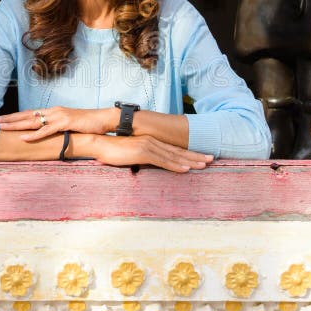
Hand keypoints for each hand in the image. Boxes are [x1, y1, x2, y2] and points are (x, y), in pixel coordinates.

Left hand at [0, 106, 116, 140]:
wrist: (104, 119)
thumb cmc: (88, 124)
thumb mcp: (69, 124)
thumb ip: (58, 127)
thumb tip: (48, 133)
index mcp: (53, 111)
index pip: (30, 113)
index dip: (15, 116)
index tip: (2, 119)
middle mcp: (53, 111)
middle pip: (27, 115)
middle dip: (9, 118)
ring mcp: (59, 116)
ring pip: (32, 121)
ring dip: (16, 124)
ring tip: (2, 127)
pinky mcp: (65, 123)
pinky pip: (46, 130)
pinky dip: (34, 135)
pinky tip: (23, 138)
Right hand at [87, 134, 212, 172]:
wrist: (99, 143)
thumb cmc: (112, 150)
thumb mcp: (130, 154)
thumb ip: (141, 157)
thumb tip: (147, 164)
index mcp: (151, 142)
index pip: (173, 149)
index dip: (188, 153)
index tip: (201, 157)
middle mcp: (153, 141)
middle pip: (178, 151)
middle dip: (196, 156)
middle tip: (211, 159)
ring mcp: (149, 146)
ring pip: (174, 156)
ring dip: (190, 161)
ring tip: (204, 165)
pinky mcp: (143, 152)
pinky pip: (163, 161)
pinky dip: (176, 165)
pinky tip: (186, 169)